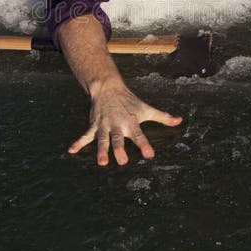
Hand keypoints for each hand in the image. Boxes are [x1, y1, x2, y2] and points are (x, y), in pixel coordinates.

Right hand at [68, 79, 182, 165]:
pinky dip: (78, 142)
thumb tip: (179, 121)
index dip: (144, 145)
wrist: (108, 88)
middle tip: (122, 161)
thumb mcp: (146, 109)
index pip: (139, 135)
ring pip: (102, 140)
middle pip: (118, 139)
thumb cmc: (130, 102)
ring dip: (101, 151)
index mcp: (131, 122)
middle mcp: (117, 125)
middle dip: (119, 149)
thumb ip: (162, 117)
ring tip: (101, 163)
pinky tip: (71, 150)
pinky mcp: (94, 125)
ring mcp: (104, 125)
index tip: (149, 155)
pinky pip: (85, 135)